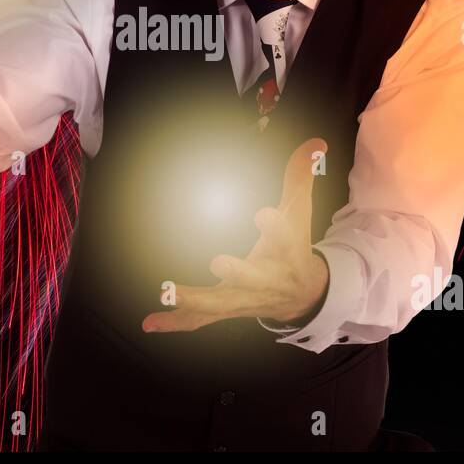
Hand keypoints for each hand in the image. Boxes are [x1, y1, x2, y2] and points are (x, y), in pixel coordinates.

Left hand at [142, 137, 330, 332]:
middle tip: (217, 262)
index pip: (284, 238)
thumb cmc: (294, 245)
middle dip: (236, 272)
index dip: (274, 226)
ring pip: (220, 304)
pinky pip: (200, 319)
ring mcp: (244, 298)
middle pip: (252, 278)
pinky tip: (149, 322)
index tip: (263, 214)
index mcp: (286, 252)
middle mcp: (266, 279)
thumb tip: (314, 142)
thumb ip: (300, 176)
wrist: (302, 295)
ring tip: (167, 291)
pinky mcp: (226, 308)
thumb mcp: (299, 212)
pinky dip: (176, 322)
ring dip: (194, 300)